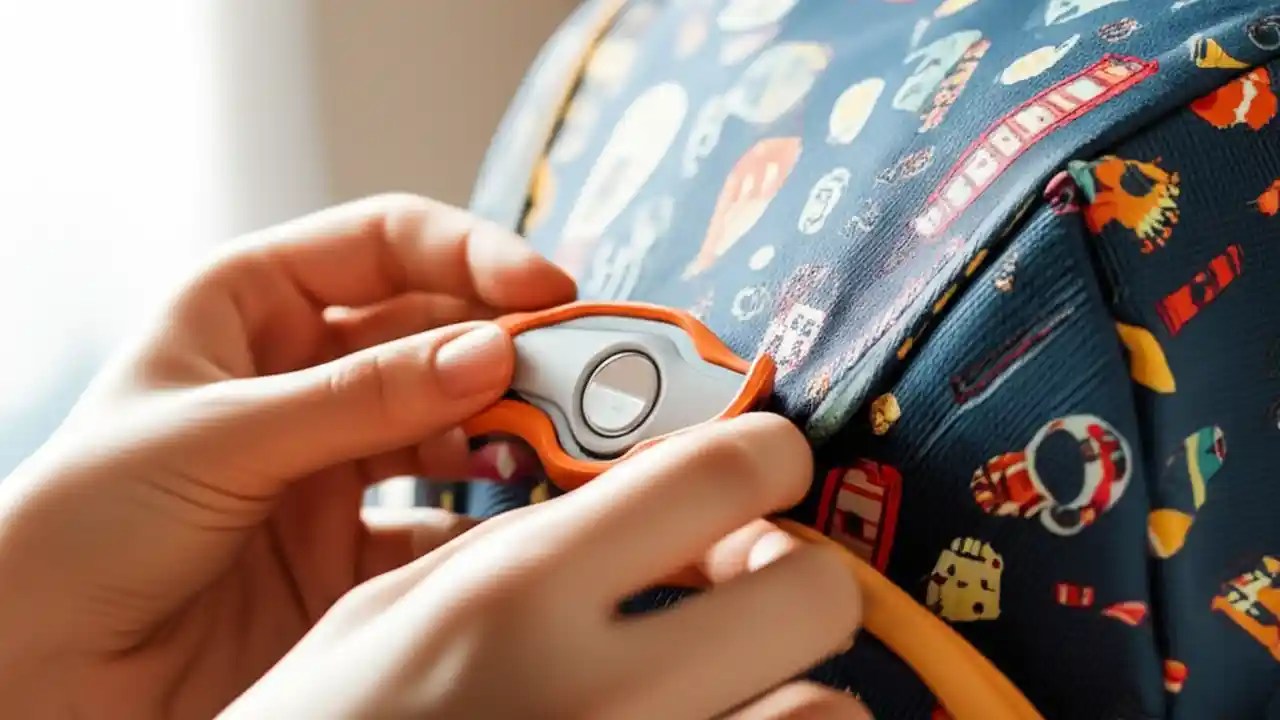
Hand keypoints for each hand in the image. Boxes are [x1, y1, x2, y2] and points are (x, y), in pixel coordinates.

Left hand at [0, 194, 574, 717]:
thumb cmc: (79, 524)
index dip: (471, 253)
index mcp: (252, 305)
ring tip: (558, 448)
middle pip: (433, 332)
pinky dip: (485, 521)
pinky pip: (440, 520)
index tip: (545, 286)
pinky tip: (516, 524)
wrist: (43, 668)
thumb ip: (363, 398)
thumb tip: (493, 351)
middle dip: (506, 348)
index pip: (385, 244)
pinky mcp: (350, 544)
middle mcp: (302, 374)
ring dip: (506, 432)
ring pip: (449, 423)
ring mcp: (333, 459)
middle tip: (576, 375)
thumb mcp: (220, 437)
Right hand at [223, 414, 867, 719]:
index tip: (761, 465)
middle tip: (744, 578)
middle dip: (794, 568)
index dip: (768, 449)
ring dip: (799, 681)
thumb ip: (521, 548)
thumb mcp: (384, 613)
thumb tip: (650, 510)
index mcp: (513, 595)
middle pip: (813, 589)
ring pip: (832, 708)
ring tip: (735, 678)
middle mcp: (598, 692)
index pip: (717, 472)